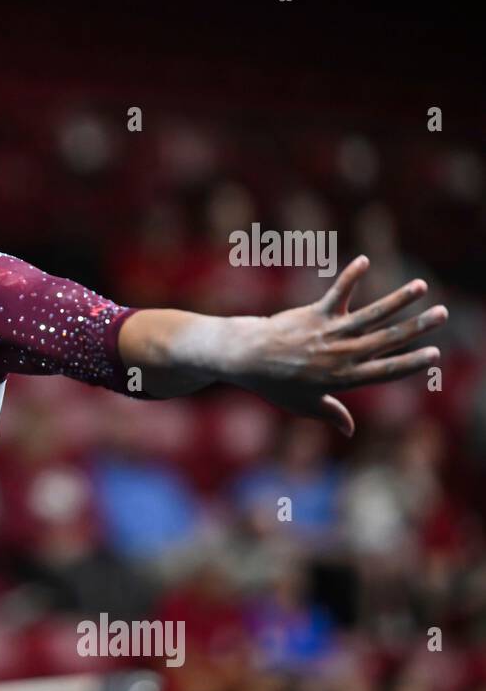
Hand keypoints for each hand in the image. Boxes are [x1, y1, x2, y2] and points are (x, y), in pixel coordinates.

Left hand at [229, 255, 447, 435]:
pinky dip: (350, 276)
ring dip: (398, 299)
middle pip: (386, 340)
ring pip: (370, 314)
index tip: (435, 353)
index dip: (411, 362)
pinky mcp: (315, 314)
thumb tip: (349, 430)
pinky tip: (364, 260)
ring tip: (421, 285)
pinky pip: (337, 293)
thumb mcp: (303, 405)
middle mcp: (340, 355)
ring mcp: (328, 333)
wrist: (246, 359)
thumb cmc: (275, 384)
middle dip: (417, 326)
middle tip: (443, 313)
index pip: (384, 371)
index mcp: (342, 378)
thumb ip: (331, 414)